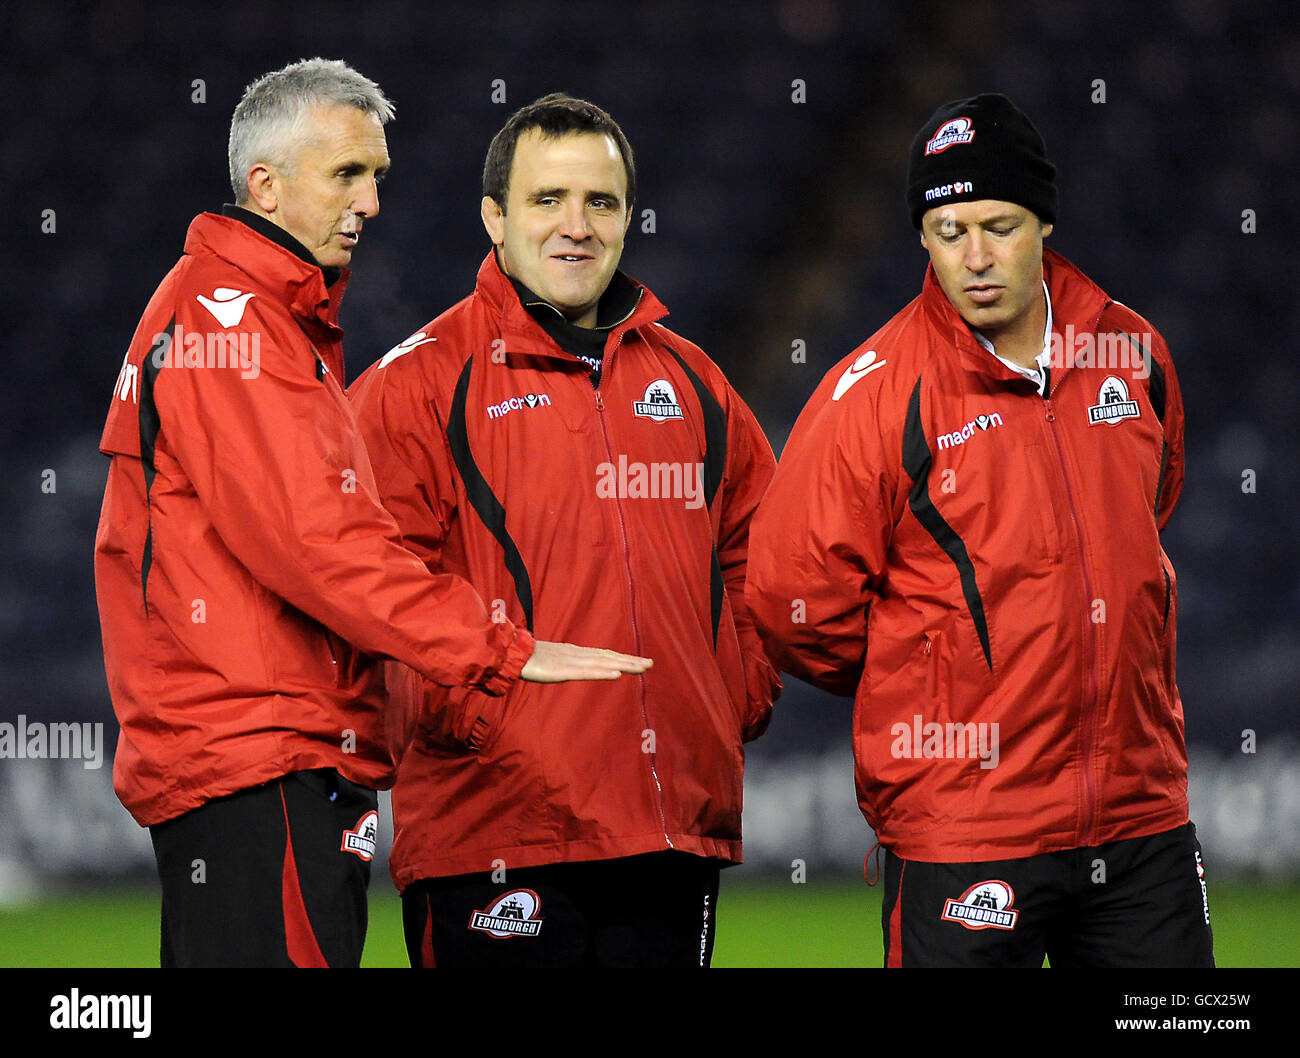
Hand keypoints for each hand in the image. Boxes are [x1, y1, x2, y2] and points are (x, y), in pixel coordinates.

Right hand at [520, 640, 652, 682]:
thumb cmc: (524, 658)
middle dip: (630, 660)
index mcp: (573, 653)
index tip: (639, 661)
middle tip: (651, 664)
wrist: (506, 653)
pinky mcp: (561, 670)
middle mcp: (576, 655)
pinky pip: (585, 672)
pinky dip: (602, 672)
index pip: (602, 656)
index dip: (622, 658)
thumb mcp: (548, 662)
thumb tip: (565, 667)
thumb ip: (559, 664)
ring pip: (602, 663)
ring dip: (624, 665)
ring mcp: (570, 662)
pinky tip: (617, 673)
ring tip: (642, 667)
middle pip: (607, 657)